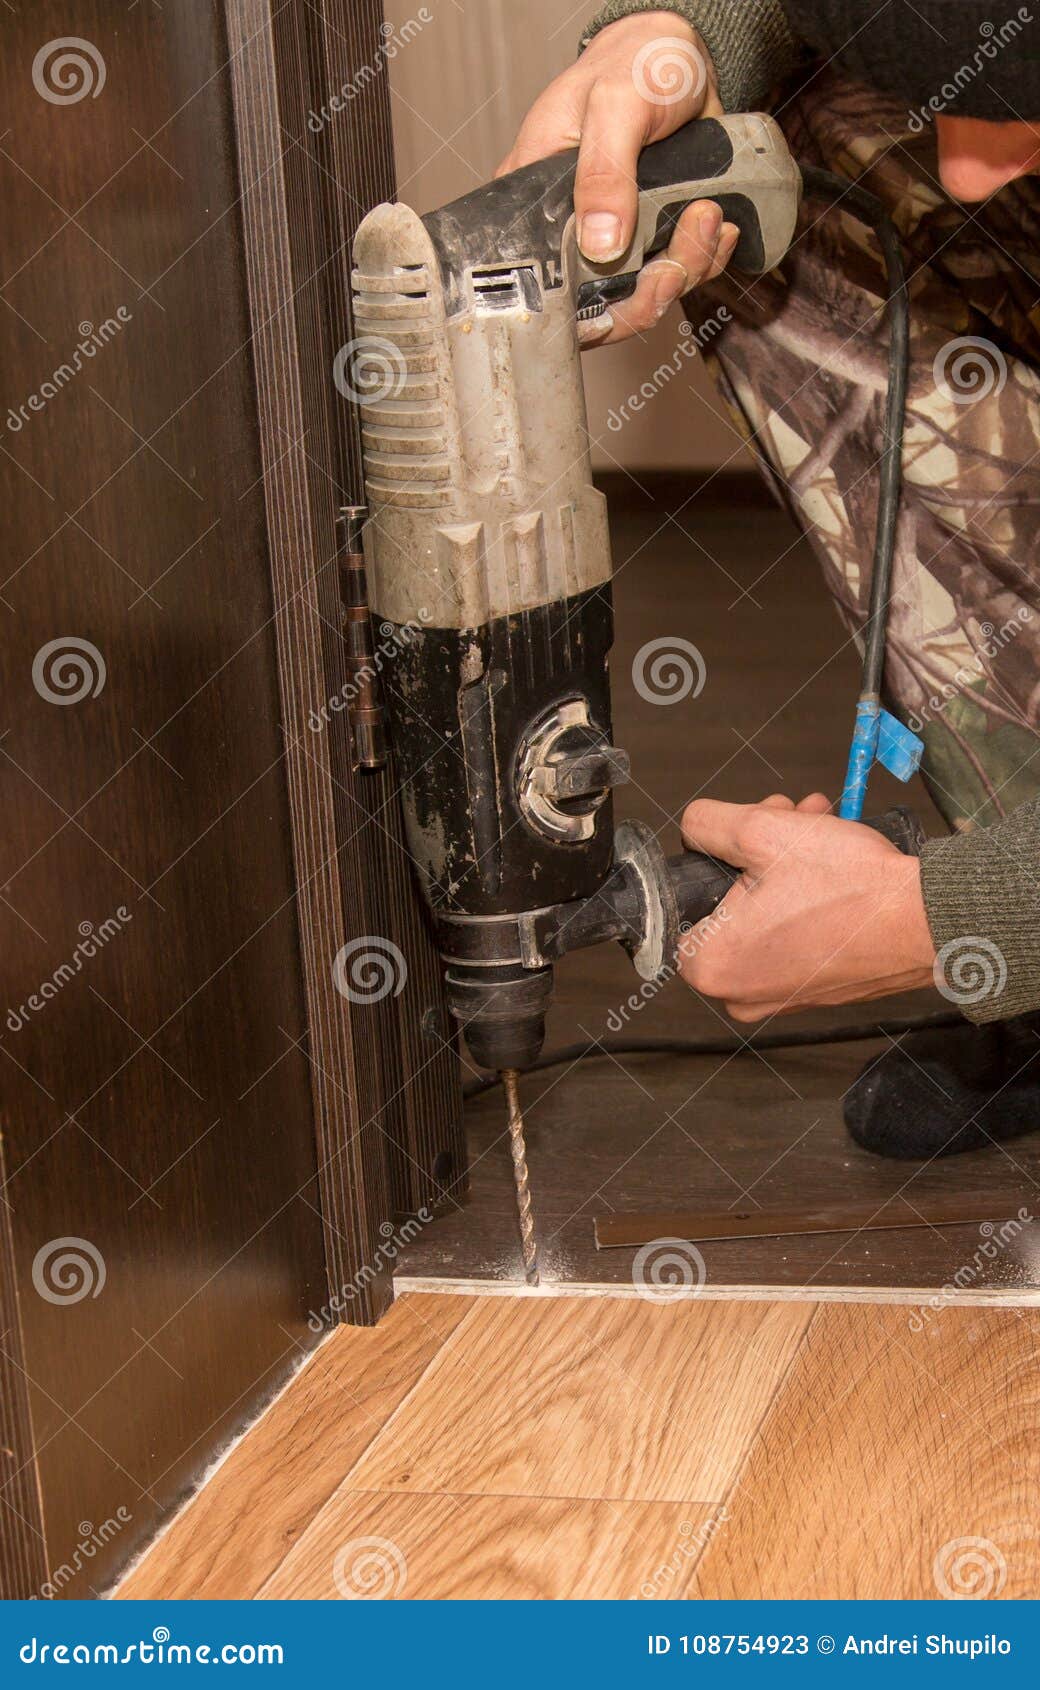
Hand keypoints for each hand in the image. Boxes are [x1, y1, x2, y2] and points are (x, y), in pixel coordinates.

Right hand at [496, 13, 739, 346]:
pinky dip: (704, 259)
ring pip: (645, 291)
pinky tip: (719, 227)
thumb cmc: (636, 63)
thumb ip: (604, 172)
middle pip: (599, 304)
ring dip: (686, 268)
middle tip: (680, 262)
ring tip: (709, 218)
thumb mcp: (614, 106)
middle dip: (649, 294)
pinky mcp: (653, 235)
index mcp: (536, 202)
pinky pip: (677, 271)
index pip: (544, 283)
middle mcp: (571, 229)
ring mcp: (615, 236)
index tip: (633, 290)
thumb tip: (600, 245)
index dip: (586, 309)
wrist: (685, 54)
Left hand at [678, 794, 936, 1020]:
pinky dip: (804, 896)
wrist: (926, 923)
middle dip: (755, 847)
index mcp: (709, 965)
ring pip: (762, 912)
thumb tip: (693, 827)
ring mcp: (777, 996)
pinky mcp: (812, 990)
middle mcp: (737, 993)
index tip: (745, 830)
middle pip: (725, 900)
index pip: (683, 899)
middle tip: (786, 813)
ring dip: (783, 862)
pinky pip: (791, 934)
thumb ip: (707, 824)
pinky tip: (831, 858)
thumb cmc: (849, 886)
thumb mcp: (762, 831)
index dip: (712, 853)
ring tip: (816, 821)